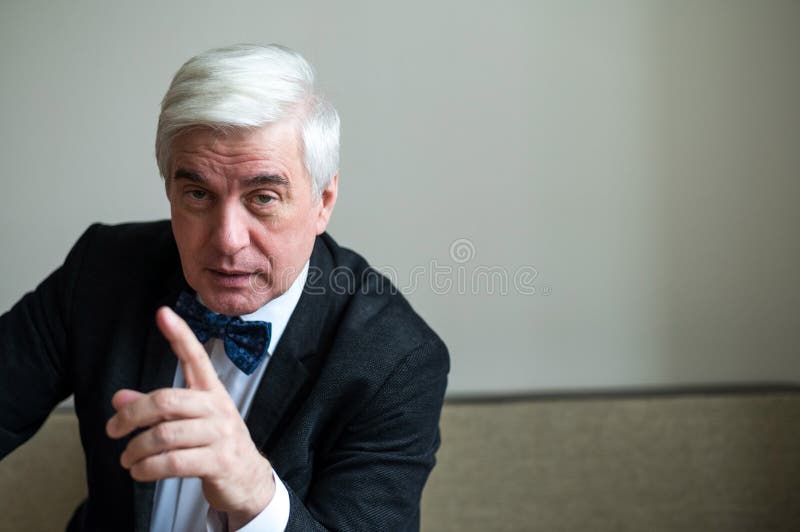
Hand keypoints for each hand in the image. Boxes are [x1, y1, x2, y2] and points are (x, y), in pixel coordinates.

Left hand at [106, 306, 274, 528]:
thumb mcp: (188, 422)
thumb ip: (155, 410)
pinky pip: (173, 462)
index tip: (163, 313)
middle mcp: (218, 408)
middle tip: (112, 430)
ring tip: (126, 458)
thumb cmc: (214, 445)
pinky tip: (139, 472)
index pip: (196, 357)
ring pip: (165, 435)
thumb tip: (118, 399)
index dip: (180, 335)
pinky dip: (148, 469)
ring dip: (136, 449)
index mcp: (211, 392)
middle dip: (132, 416)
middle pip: (166, 400)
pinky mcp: (218, 462)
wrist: (248, 479)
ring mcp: (220, 435)